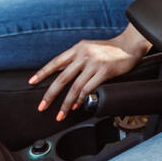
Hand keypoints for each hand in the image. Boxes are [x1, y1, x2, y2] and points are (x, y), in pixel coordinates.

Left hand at [28, 32, 147, 120]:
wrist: (129, 46)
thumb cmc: (109, 49)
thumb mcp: (89, 48)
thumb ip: (76, 59)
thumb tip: (60, 71)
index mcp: (78, 48)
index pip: (56, 62)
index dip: (43, 73)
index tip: (32, 82)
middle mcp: (84, 55)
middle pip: (62, 78)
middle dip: (50, 94)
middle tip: (42, 106)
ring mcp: (94, 63)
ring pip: (75, 87)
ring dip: (66, 103)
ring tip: (61, 114)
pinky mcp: (104, 71)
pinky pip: (88, 89)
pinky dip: (80, 100)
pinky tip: (77, 106)